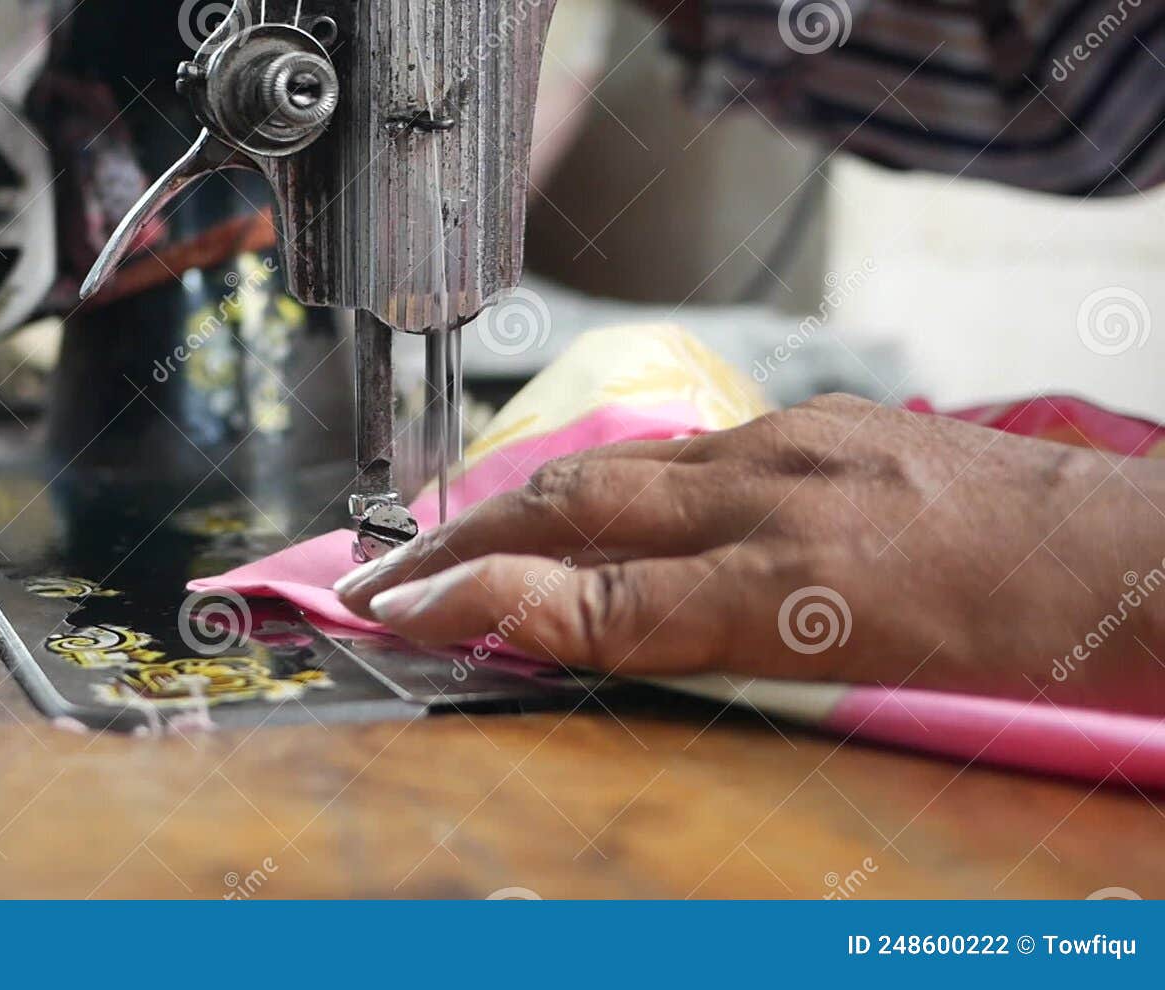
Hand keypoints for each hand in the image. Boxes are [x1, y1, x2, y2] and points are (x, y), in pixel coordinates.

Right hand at [334, 395, 1164, 714]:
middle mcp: (777, 497)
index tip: (394, 614)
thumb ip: (698, 646)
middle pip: (578, 509)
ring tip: (447, 545)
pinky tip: (582, 502)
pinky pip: (680, 449)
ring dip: (515, 508)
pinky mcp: (813, 418)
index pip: (593, 595)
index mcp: (790, 586)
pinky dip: (605, 483)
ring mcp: (792, 444)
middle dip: (461, 545)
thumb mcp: (849, 676)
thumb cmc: (1009, 638)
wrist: (1126, 556)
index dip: (479, 603)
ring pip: (619, 469)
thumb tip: (574, 631)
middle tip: (382, 578)